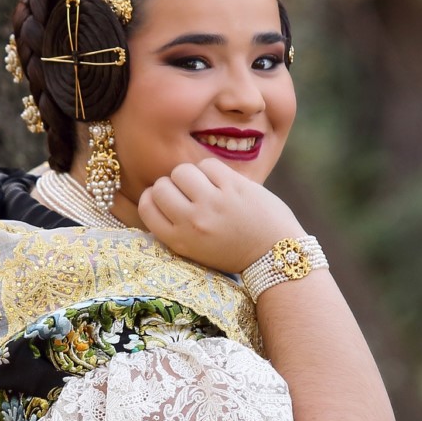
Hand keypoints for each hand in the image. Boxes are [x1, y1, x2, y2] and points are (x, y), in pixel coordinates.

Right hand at [136, 158, 305, 273]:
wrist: (274, 256)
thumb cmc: (234, 252)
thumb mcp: (196, 249)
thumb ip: (178, 225)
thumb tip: (163, 192)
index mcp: (179, 240)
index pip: (146, 206)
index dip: (153, 197)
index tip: (166, 198)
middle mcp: (192, 221)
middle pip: (161, 186)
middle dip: (171, 185)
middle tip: (188, 192)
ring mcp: (213, 203)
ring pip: (181, 171)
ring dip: (191, 174)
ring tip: (205, 185)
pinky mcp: (233, 187)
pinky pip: (208, 164)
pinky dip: (212, 170)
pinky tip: (222, 182)